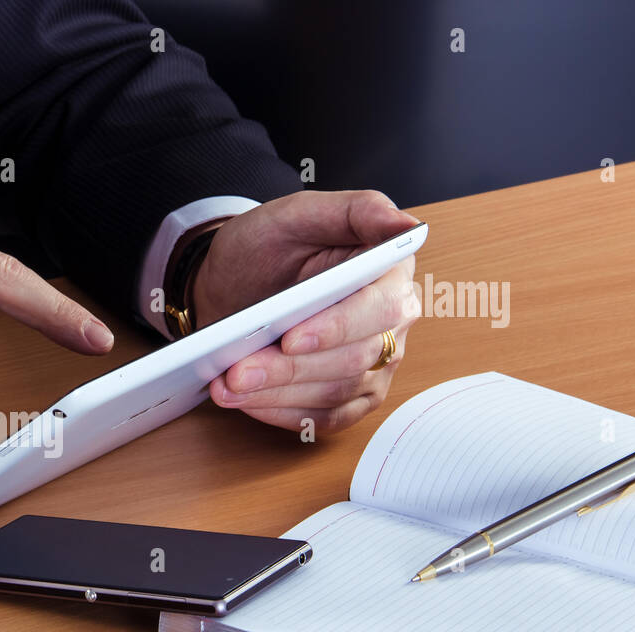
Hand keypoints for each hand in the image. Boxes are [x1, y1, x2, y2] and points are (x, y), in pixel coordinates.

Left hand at [190, 190, 421, 432]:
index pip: (378, 309)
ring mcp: (375, 364)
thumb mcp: (297, 213)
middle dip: (289, 369)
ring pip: (336, 392)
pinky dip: (283, 414)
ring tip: (228, 387)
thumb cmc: (268, 247)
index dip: (336, 328)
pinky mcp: (352, 397)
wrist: (236, 285)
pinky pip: (326, 419)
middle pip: (354, 358)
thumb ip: (354, 210)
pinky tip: (247, 403)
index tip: (290, 339)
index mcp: (389, 273)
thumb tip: (406, 225)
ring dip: (277, 394)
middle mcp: (392, 322)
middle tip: (237, 372)